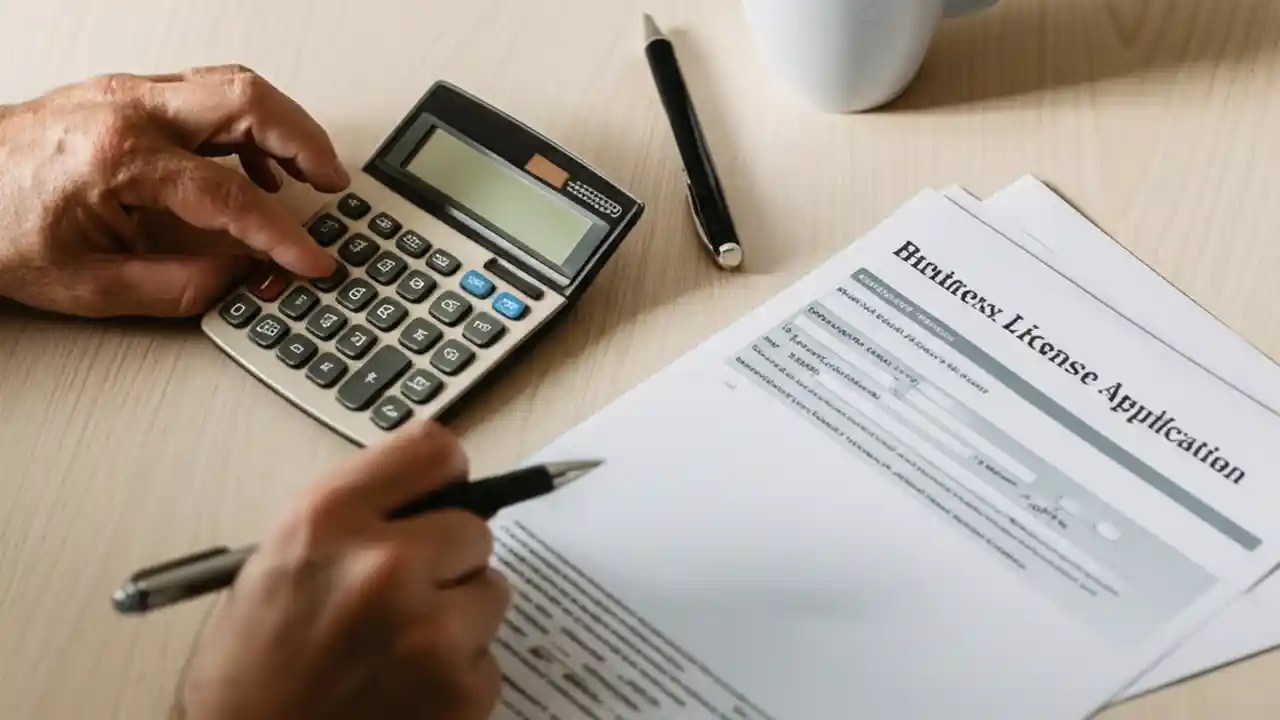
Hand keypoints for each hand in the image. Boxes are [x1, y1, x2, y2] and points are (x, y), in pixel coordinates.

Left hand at [0, 64, 343, 317]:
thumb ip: (179, 287)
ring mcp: (126, 93)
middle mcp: (128, 110)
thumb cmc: (0, 229)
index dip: (282, 234)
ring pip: (232, 85)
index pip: (230, 195)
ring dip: (283, 126)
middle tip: (335, 182)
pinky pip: (207, 93)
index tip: (312, 259)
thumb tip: (242, 278)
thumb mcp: (90, 286)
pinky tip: (255, 165)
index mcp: (120, 158)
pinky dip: (247, 124)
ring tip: (311, 172)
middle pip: (247, 101)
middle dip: (306, 142)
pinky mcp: (126, 94)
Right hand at [175, 421, 508, 719]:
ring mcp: (429, 631)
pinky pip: (488, 660)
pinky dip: (457, 677)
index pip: (433, 450)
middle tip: (404, 596)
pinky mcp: (461, 688)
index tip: (443, 493)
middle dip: (448, 560)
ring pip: (491, 593)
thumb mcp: (281, 563)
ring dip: (458, 617)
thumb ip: (356, 520)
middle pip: (474, 529)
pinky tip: (406, 691)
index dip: (443, 476)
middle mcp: (385, 565)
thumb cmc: (250, 672)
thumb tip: (427, 500)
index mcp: (329, 520)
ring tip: (398, 650)